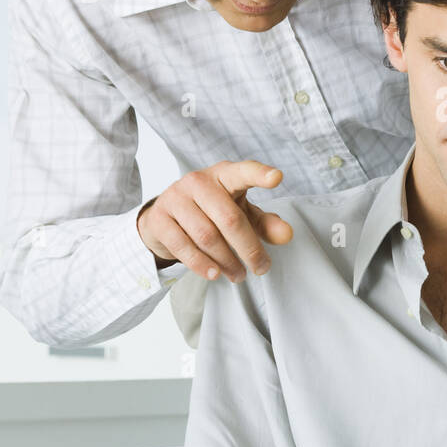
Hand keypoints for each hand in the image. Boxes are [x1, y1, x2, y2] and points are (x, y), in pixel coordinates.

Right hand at [136, 159, 293, 282]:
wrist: (164, 218)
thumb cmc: (211, 212)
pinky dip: (201, 264)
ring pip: (207, 236)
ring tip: (239, 275)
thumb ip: (264, 223)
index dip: (260, 174)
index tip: (277, 177)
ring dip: (227, 261)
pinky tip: (215, 274)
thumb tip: (287, 235)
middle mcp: (198, 181)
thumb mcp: (241, 213)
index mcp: (224, 174)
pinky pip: (183, 246)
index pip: (244, 171)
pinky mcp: (159, 218)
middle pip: (229, 219)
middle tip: (261, 268)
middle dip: (249, 248)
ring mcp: (175, 198)